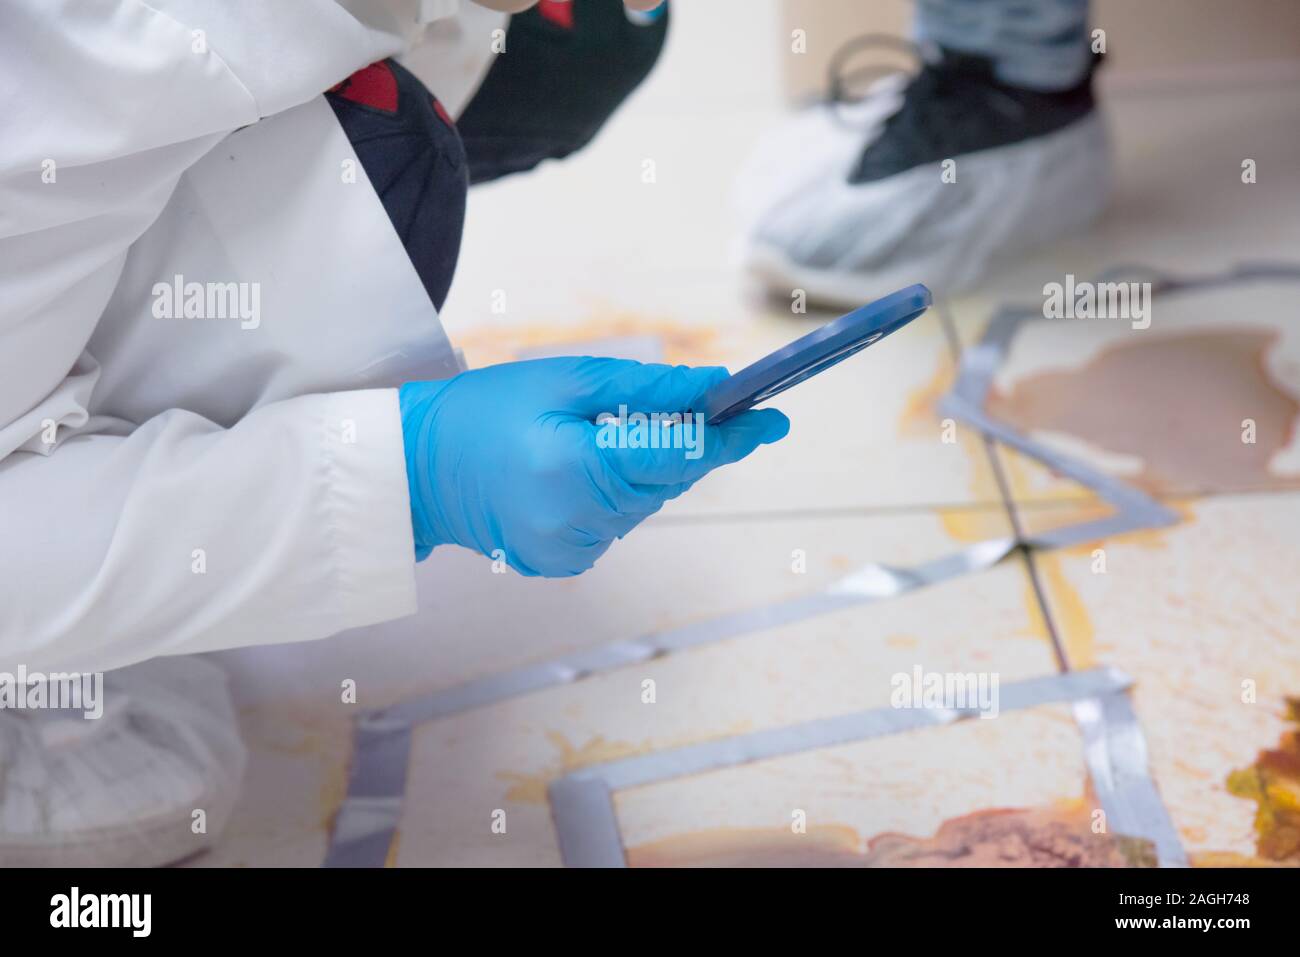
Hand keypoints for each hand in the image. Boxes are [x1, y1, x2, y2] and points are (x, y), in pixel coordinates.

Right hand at [399, 357, 788, 574]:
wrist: (415, 470)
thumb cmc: (482, 412)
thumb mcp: (563, 381)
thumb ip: (644, 391)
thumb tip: (712, 390)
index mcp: (574, 471)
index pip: (675, 455)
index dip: (729, 437)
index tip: (772, 420)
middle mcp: (578, 523)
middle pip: (667, 480)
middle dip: (681, 442)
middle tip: (677, 407)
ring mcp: (571, 551)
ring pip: (644, 502)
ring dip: (642, 467)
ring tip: (590, 436)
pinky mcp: (563, 562)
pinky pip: (616, 521)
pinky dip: (614, 492)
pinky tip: (576, 469)